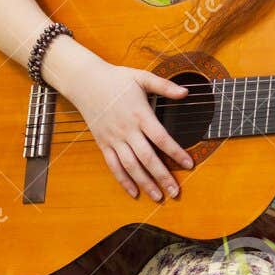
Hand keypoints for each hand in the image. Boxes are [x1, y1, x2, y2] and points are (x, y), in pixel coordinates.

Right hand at [69, 63, 193, 200]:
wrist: (85, 82)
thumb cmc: (116, 79)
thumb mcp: (142, 77)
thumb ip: (164, 86)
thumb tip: (186, 92)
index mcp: (140, 114)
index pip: (161, 138)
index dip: (176, 153)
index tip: (190, 164)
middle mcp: (127, 130)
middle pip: (147, 158)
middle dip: (163, 176)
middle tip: (176, 192)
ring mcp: (114, 139)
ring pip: (131, 166)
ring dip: (145, 183)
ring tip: (159, 197)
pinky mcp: (103, 144)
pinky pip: (113, 166)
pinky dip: (123, 181)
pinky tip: (134, 193)